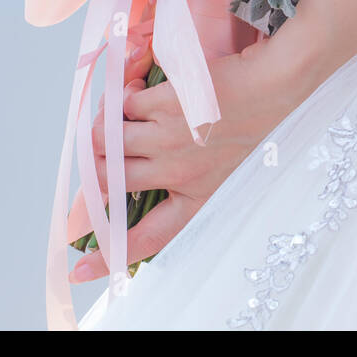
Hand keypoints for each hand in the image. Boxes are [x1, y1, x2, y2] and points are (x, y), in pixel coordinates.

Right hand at [68, 26, 321, 282]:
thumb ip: (186, 183)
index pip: (145, 238)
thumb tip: (138, 176)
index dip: (108, 256)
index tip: (79, 270)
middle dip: (95, 167)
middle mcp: (177, 174)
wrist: (277, 87)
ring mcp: (167, 138)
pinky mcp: (163, 104)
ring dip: (104, 127)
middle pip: (106, 182)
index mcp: (196, 198)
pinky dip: (124, 95)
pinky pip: (122, 104)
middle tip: (104, 150)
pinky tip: (142, 88)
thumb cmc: (257, 126)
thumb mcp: (227, 172)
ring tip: (122, 114)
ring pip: (104, 142)